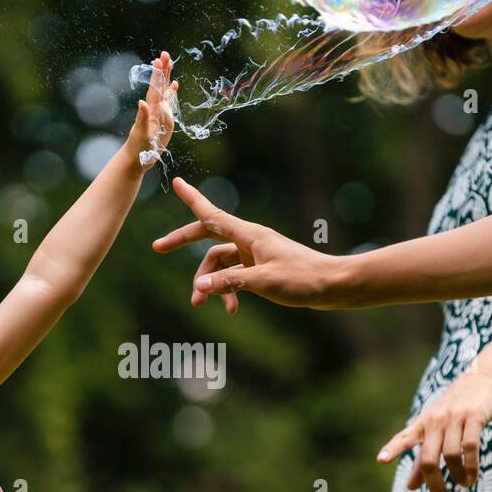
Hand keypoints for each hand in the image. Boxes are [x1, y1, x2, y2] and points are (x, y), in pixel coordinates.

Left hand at [124, 51, 177, 169]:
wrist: (136, 158)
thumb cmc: (138, 149)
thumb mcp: (141, 134)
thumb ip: (142, 118)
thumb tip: (142, 102)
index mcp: (151, 111)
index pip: (155, 89)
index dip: (157, 75)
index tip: (158, 60)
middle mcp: (154, 109)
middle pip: (159, 86)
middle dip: (163, 70)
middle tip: (165, 54)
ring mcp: (159, 113)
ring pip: (164, 91)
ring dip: (167, 78)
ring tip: (169, 63)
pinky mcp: (163, 120)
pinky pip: (168, 102)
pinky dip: (171, 93)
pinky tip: (174, 86)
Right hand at [151, 177, 343, 312]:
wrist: (333, 285)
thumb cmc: (303, 279)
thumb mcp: (264, 282)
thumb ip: (230, 283)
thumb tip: (200, 287)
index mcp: (250, 235)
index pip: (213, 215)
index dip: (192, 199)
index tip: (177, 183)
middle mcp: (250, 240)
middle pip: (208, 237)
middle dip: (184, 243)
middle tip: (158, 247)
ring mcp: (255, 255)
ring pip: (220, 263)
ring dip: (209, 283)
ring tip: (201, 305)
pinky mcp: (261, 269)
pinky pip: (234, 276)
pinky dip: (228, 290)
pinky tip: (232, 309)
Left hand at [376, 361, 491, 491]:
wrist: (485, 377)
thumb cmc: (458, 408)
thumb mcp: (438, 429)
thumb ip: (422, 459)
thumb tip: (410, 487)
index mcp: (423, 423)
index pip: (404, 437)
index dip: (392, 448)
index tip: (380, 460)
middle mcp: (435, 421)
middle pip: (428, 459)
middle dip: (435, 485)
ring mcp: (454, 418)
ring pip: (450, 456)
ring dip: (458, 476)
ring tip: (464, 484)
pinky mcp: (474, 417)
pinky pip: (470, 447)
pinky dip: (471, 467)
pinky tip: (472, 477)